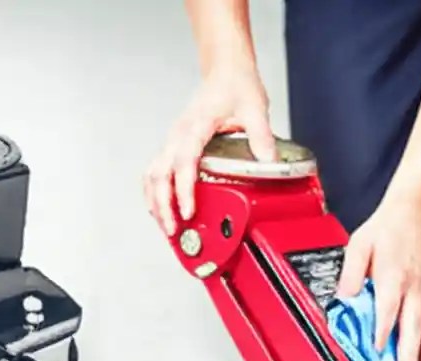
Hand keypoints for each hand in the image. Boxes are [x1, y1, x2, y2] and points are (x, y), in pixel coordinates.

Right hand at [145, 68, 276, 236]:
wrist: (225, 70)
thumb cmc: (236, 86)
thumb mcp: (255, 108)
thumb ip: (261, 136)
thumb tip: (268, 161)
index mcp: (195, 126)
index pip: (183, 163)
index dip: (184, 190)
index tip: (188, 212)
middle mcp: (178, 135)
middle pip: (158, 175)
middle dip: (163, 205)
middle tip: (173, 229)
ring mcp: (172, 141)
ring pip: (152, 176)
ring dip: (155, 202)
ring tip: (166, 226)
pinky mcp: (173, 146)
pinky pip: (155, 172)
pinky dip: (155, 192)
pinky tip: (163, 207)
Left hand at [335, 199, 420, 360]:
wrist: (415, 214)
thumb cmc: (384, 230)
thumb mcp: (358, 246)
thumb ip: (351, 274)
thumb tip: (343, 299)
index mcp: (392, 278)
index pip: (387, 309)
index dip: (382, 331)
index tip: (378, 351)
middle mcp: (413, 289)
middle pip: (412, 326)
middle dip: (409, 355)